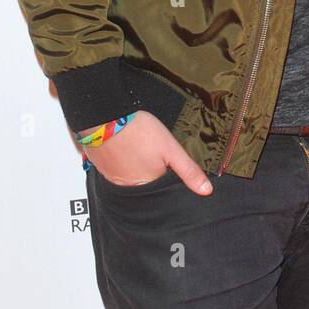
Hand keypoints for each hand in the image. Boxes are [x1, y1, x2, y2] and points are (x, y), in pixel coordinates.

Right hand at [81, 110, 211, 194]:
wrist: (105, 118)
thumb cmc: (138, 131)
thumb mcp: (171, 149)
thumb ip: (188, 171)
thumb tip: (206, 190)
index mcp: (147, 186)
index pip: (162, 190)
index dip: (167, 175)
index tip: (166, 164)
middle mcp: (128, 188)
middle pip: (145, 185)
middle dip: (151, 172)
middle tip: (150, 152)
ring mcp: (112, 179)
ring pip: (129, 178)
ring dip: (135, 168)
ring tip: (139, 150)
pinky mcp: (102, 168)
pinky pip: (115, 172)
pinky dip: (122, 164)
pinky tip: (126, 150)